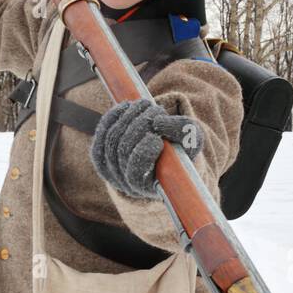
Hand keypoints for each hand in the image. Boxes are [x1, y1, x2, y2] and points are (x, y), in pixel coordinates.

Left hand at [89, 97, 204, 198]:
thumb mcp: (192, 141)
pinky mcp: (100, 157)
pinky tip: (127, 106)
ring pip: (113, 138)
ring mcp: (110, 171)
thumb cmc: (179, 150)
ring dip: (130, 116)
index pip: (136, 174)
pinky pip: (102, 134)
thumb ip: (184, 131)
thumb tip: (158, 123)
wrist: (163, 154)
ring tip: (146, 105)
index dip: (143, 153)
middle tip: (156, 110)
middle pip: (123, 151)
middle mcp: (126, 185)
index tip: (157, 137)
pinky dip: (114, 116)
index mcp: (149, 188)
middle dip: (140, 125)